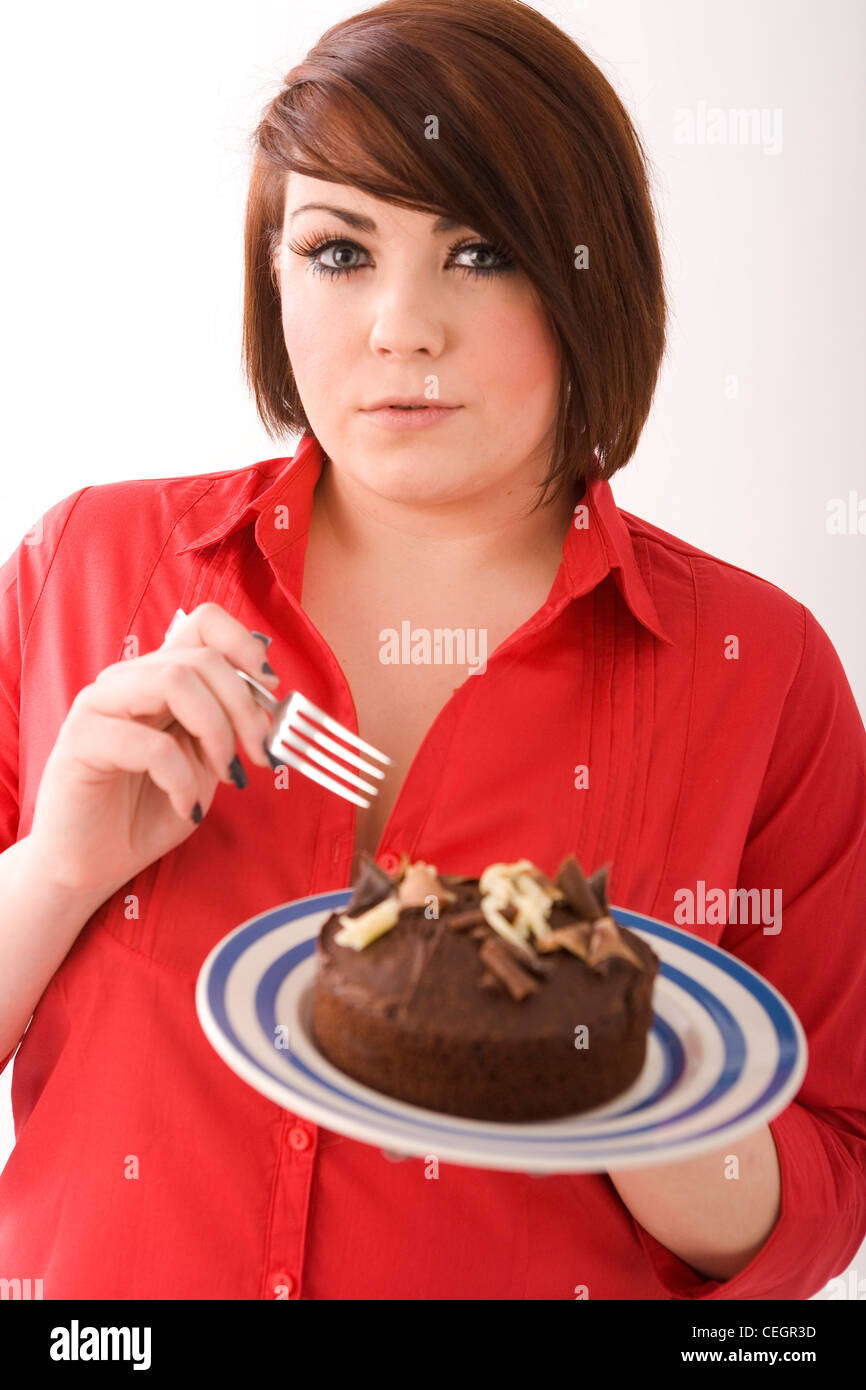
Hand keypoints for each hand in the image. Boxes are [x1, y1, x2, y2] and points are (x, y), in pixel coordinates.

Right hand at [26, 603, 279, 901]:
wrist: (90, 864)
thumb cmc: (147, 811)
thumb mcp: (204, 763)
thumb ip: (227, 727)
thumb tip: (267, 701)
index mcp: (158, 677)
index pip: (202, 623)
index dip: (244, 645)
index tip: (270, 689)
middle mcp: (126, 681)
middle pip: (201, 658)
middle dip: (246, 708)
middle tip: (261, 756)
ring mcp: (98, 706)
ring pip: (174, 682)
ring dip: (217, 733)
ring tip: (228, 777)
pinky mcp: (80, 742)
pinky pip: (148, 745)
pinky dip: (183, 780)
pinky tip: (189, 808)